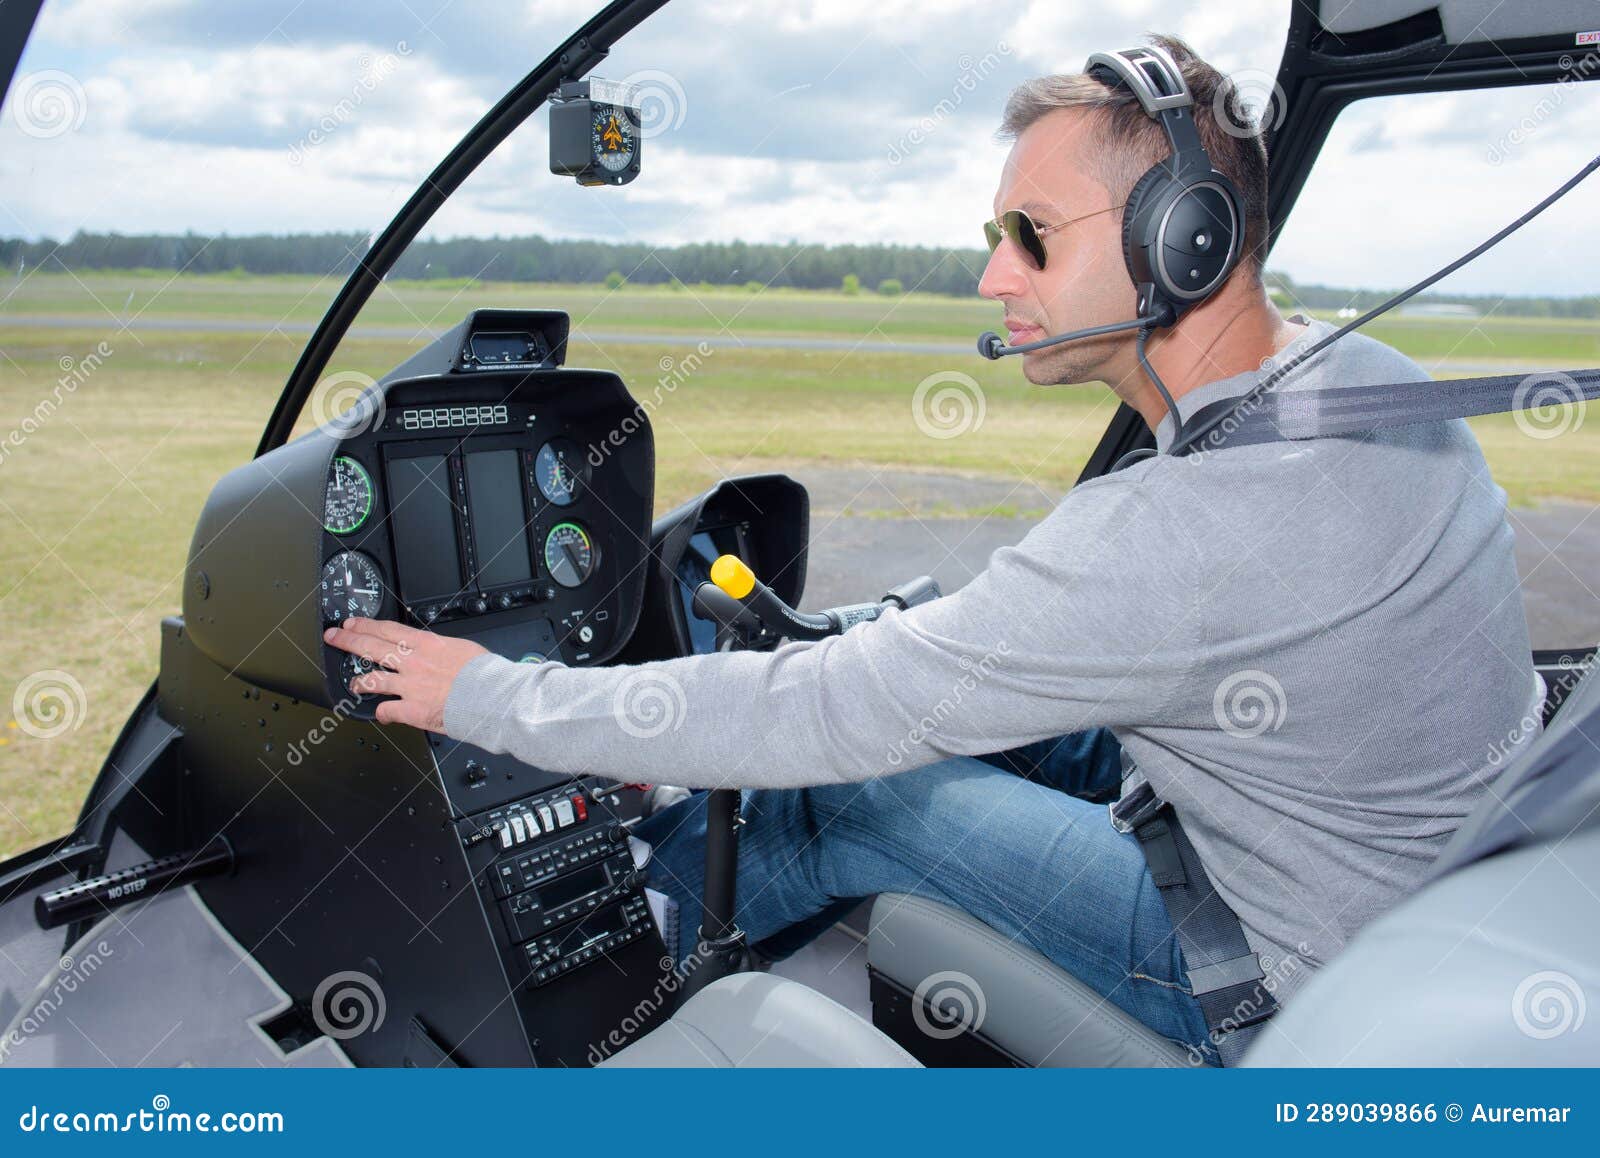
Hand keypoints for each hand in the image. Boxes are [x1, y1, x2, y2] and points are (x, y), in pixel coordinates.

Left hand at [323, 617, 489, 730]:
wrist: (491, 695)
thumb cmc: (483, 673)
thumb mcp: (461, 648)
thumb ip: (441, 650)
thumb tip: (436, 652)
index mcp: (426, 644)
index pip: (387, 630)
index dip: (365, 626)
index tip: (352, 624)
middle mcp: (413, 663)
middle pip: (372, 647)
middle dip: (348, 641)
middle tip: (335, 638)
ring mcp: (409, 686)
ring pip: (373, 680)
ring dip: (360, 681)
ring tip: (354, 683)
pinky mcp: (412, 710)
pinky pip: (387, 710)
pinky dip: (382, 713)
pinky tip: (381, 714)